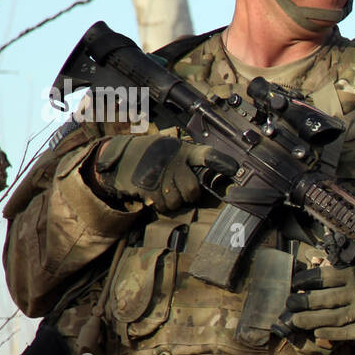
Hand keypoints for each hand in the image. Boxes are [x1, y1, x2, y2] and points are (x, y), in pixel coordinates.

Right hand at [93, 135, 235, 211]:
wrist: (120, 156)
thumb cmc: (153, 153)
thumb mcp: (173, 148)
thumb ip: (191, 158)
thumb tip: (218, 170)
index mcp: (182, 151)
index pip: (206, 155)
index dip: (221, 163)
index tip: (234, 170)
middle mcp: (173, 162)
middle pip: (193, 190)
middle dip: (190, 195)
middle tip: (185, 191)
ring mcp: (160, 176)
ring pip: (178, 201)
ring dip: (175, 201)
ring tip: (167, 191)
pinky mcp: (148, 189)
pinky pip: (164, 206)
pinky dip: (163, 205)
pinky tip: (157, 195)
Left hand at [284, 264, 354, 340]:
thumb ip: (338, 272)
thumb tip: (308, 277)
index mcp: (353, 275)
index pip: (323, 277)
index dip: (305, 280)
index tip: (295, 284)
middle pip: (323, 299)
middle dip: (302, 303)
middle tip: (290, 304)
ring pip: (331, 318)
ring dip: (310, 320)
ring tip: (296, 321)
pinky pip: (344, 333)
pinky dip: (329, 334)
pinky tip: (317, 333)